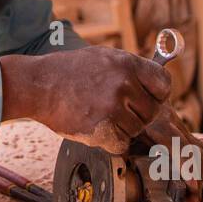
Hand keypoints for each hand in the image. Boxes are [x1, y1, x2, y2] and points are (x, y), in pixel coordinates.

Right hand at [0, 46, 171, 153]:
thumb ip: (131, 69)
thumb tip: (157, 84)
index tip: (147, 98)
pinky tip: (94, 126)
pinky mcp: (103, 129)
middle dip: (138, 114)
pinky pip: (122, 144)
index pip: (164, 84)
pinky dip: (111, 141)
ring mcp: (114, 107)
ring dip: (122, 128)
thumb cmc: (69, 71)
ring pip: (137, 129)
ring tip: (100, 115)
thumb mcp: (103, 57)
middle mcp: (124, 84)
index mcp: (128, 63)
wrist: (38, 85)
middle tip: (116, 110)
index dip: (157, 94)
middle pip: (153, 111)